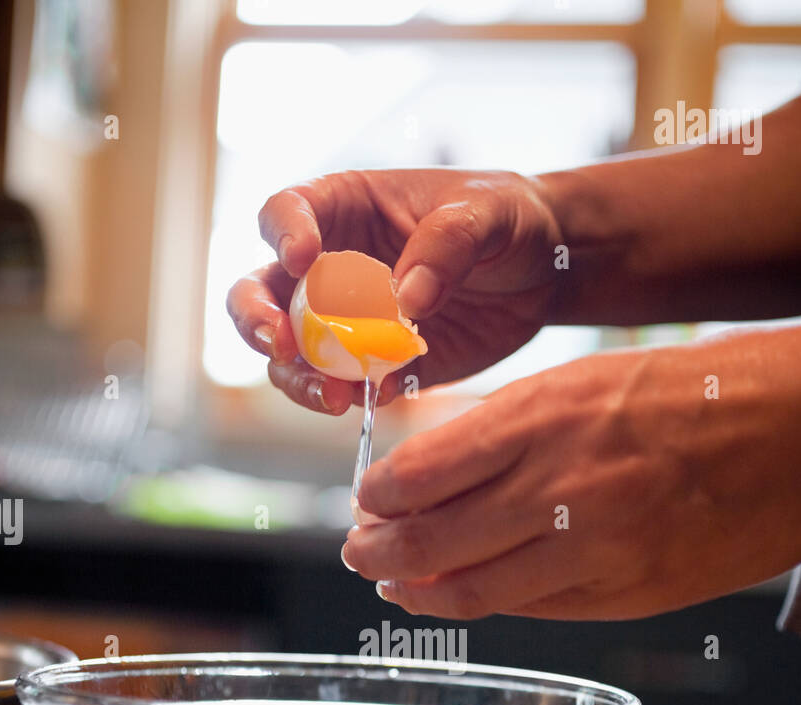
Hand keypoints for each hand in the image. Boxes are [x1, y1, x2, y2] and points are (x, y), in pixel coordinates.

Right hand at [225, 168, 560, 414]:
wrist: (543, 273)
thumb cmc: (507, 218)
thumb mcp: (486, 211)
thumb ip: (447, 243)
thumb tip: (406, 297)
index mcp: (345, 208)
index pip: (284, 212)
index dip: (281, 234)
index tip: (302, 258)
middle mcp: (331, 267)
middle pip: (262, 292)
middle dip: (257, 321)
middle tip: (280, 344)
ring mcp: (348, 322)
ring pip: (292, 353)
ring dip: (298, 377)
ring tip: (332, 395)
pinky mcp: (377, 365)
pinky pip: (343, 386)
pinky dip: (347, 398)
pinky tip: (370, 401)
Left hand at [342, 313, 800, 619]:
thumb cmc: (704, 392)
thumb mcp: (593, 381)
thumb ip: (513, 428)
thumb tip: (434, 472)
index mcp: (547, 412)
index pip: (422, 469)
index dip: (377, 497)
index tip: (364, 502)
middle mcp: (562, 484)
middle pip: (432, 538)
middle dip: (378, 552)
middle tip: (359, 553)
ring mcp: (598, 548)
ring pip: (474, 589)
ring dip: (420, 592)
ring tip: (396, 587)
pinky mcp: (631, 594)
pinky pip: (535, 609)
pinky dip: (489, 606)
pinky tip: (468, 599)